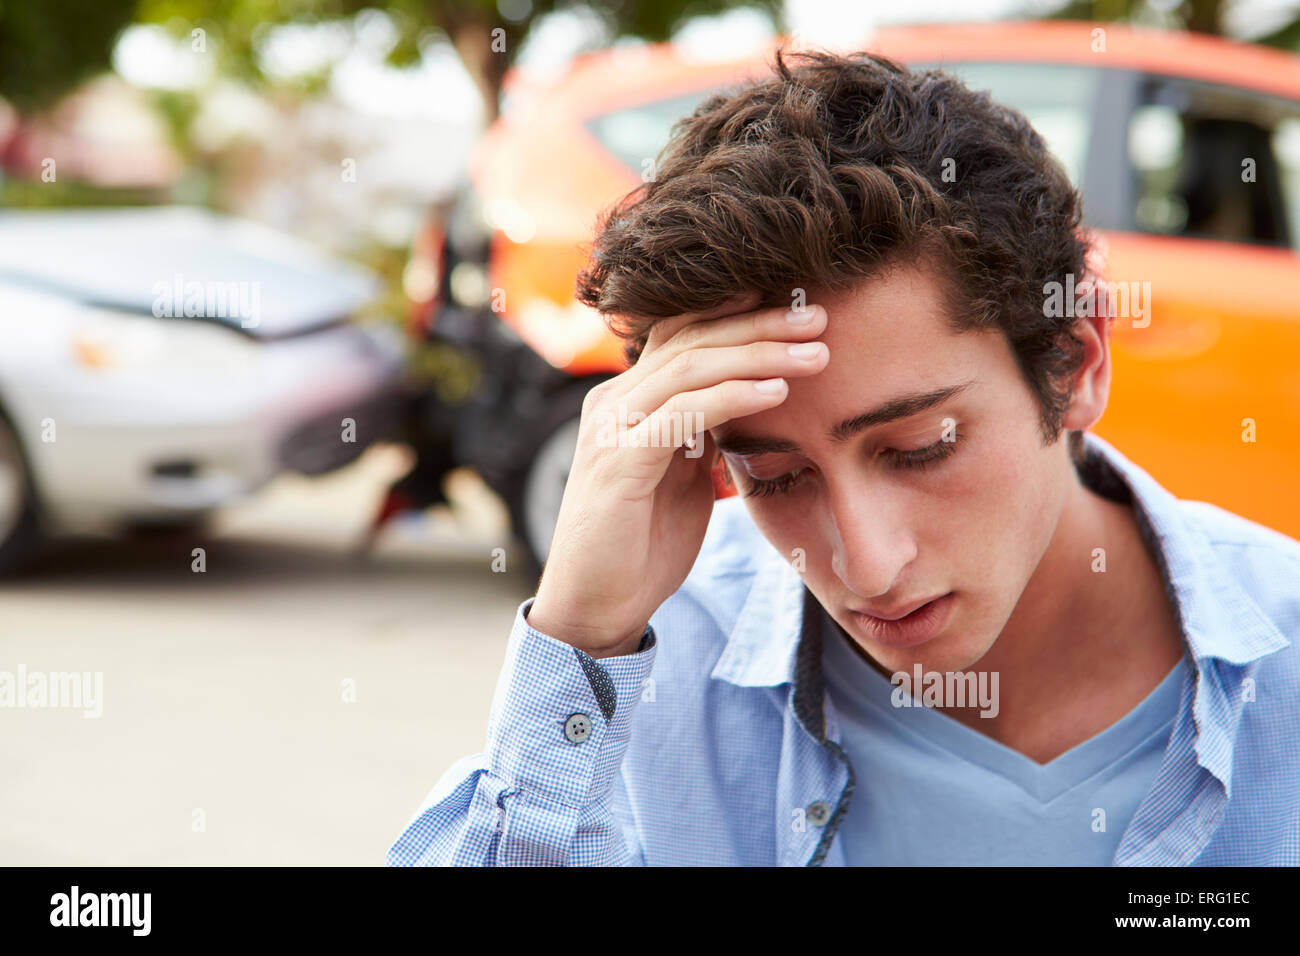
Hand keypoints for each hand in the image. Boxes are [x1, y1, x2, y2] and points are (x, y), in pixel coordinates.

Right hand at [527, 302, 829, 656]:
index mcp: (628, 399)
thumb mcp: (682, 476)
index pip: (683, 333)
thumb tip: (750, 400)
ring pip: (690, 366)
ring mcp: (612, 428)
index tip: (800, 311)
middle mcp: (613, 401)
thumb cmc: (642, 544)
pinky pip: (682, 413)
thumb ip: (703, 433)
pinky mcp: (619, 461)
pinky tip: (776, 392)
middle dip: (760, 324)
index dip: (740, 315)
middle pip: (690, 337)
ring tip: (815, 353)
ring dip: (759, 354)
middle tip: (819, 317)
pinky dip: (732, 397)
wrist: (594, 606)